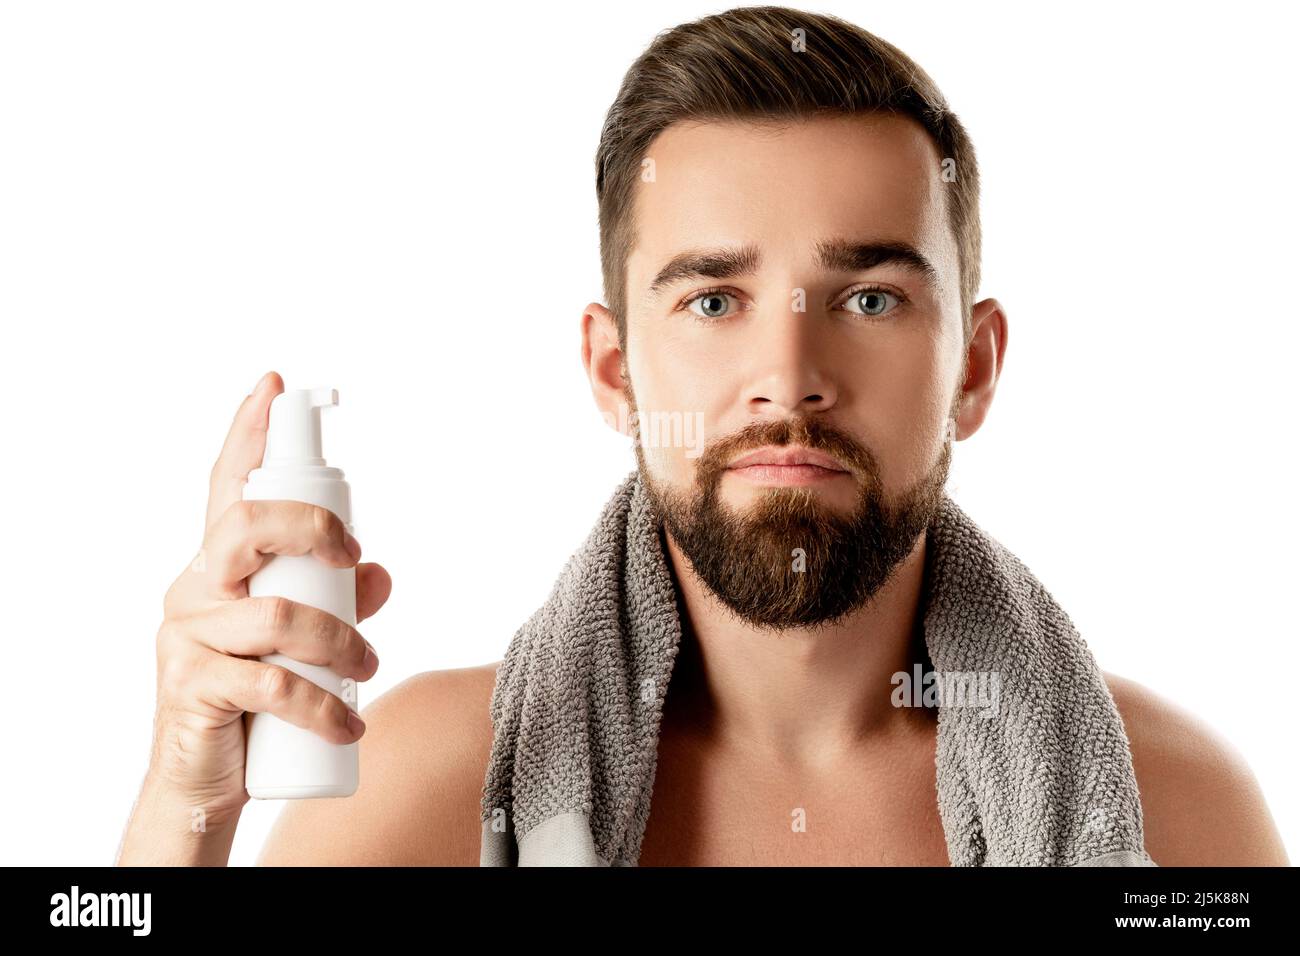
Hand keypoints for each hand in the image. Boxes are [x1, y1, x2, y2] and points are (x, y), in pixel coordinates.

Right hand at [148, 371, 392, 819]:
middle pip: (243, 524)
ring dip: (340, 641)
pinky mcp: (194, 687)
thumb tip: (381, 571)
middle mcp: (196, 587)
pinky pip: (271, 684)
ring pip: (275, 614)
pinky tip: (348, 724)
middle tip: (353, 557)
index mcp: (220, 564)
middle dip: (311, 527)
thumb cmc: (258, 692)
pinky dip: (323, 705)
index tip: (274, 382)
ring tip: (369, 668)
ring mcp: (189, 635)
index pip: (227, 485)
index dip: (248, 434)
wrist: (207, 776)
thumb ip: (343, 598)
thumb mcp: (305, 638)